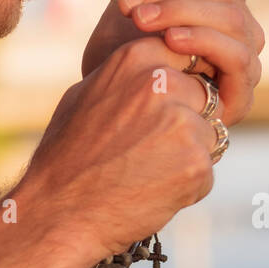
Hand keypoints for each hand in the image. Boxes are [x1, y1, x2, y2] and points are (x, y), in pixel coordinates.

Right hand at [19, 33, 223, 262]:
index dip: (181, 84)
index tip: (164, 107)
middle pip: (204, 96)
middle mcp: (162, 83)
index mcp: (135, 58)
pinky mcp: (195, 163)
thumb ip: (128, 75)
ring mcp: (181, 123)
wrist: (59, 211)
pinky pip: (207, 170)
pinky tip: (151, 191)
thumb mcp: (86, 93)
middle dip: (188, 120)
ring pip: (209, 134)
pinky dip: (186, 186)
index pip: (188, 55)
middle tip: (148, 149)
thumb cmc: (66, 155)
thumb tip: (156, 66)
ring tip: (145, 171)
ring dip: (188, 154)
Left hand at [80, 0, 263, 125]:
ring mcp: (244, 62)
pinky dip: (204, 43)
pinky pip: (239, 60)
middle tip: (128, 1)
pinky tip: (171, 41)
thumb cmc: (127, 48)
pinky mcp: (240, 96)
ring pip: (233, 21)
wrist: (110, 103)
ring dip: (182, 14)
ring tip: (140, 19)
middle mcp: (241, 28)